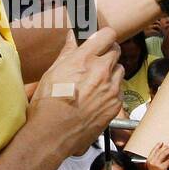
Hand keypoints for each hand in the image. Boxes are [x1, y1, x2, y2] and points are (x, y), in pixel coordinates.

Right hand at [28, 28, 122, 157]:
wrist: (53, 134)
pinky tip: (98, 98)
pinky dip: (112, 90)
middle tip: (97, 61)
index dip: (105, 36)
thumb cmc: (48, 104)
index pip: (108, 35)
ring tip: (97, 82)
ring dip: (112, 72)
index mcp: (84, 59)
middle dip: (108, 53)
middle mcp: (101, 71)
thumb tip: (72, 37)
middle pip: (116, 51)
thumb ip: (67, 52)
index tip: (102, 39)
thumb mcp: (52, 72)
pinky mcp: (116, 104)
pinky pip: (120, 90)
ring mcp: (111, 89)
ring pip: (120, 70)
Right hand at [146, 141, 168, 169]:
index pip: (153, 150)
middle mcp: (151, 161)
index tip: (161, 142)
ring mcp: (156, 165)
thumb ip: (156, 159)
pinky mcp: (161, 168)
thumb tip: (162, 152)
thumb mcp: (153, 165)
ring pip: (163, 155)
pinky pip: (168, 161)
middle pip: (159, 151)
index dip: (158, 146)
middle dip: (165, 147)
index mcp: (149, 160)